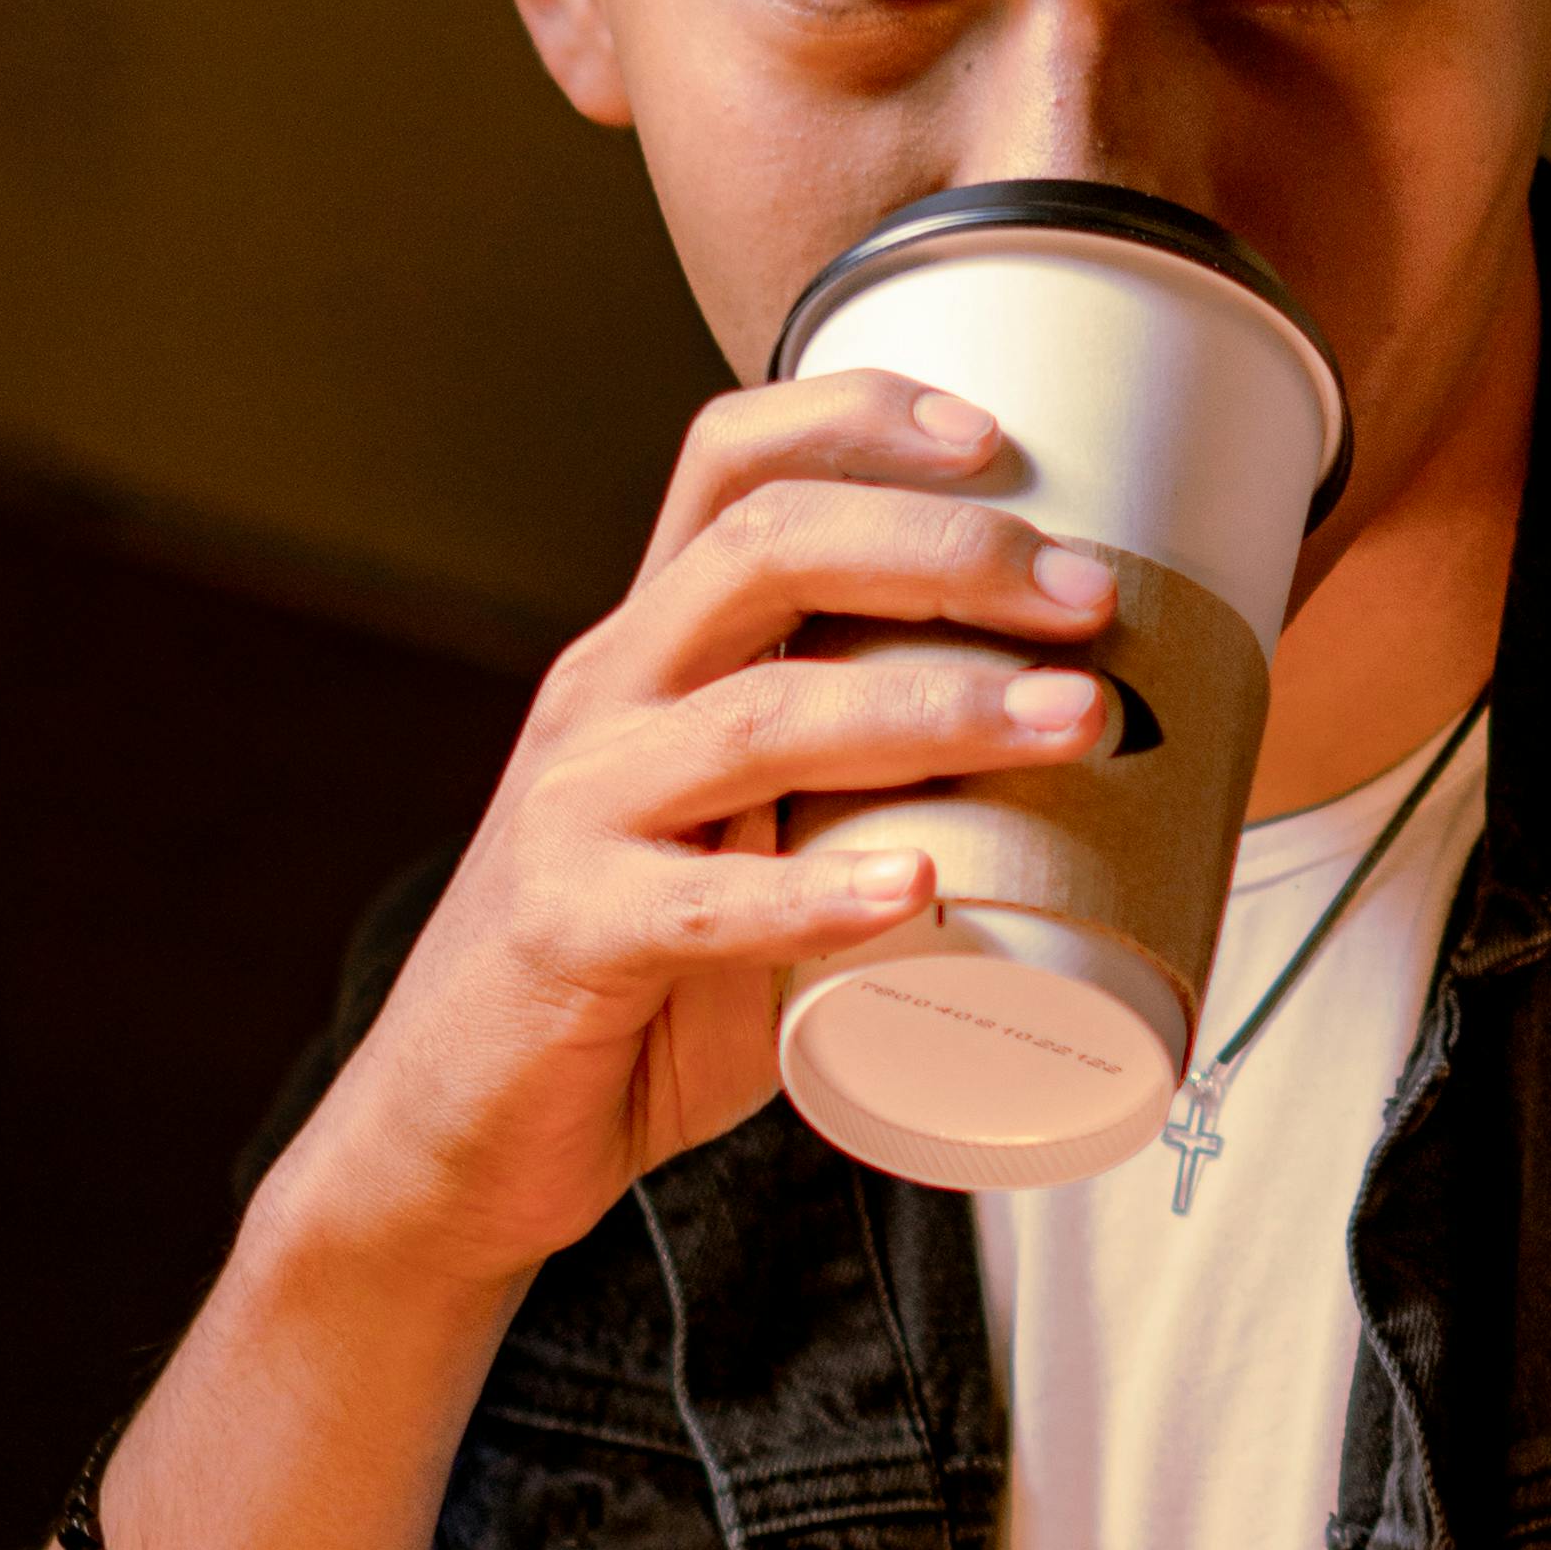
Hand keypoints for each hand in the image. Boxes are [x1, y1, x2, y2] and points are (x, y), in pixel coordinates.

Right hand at [273, 372, 1125, 1295]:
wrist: (462, 1128)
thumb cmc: (645, 978)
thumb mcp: (757, 838)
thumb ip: (870, 780)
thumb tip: (1088, 746)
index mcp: (654, 648)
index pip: (732, 464)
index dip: (860, 420)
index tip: (1003, 438)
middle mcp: (607, 697)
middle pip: (765, 551)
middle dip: (944, 552)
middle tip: (1088, 597)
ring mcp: (576, 811)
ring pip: (758, 716)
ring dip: (932, 706)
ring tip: (1072, 722)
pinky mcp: (567, 936)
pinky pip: (699, 904)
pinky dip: (815, 894)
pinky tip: (916, 886)